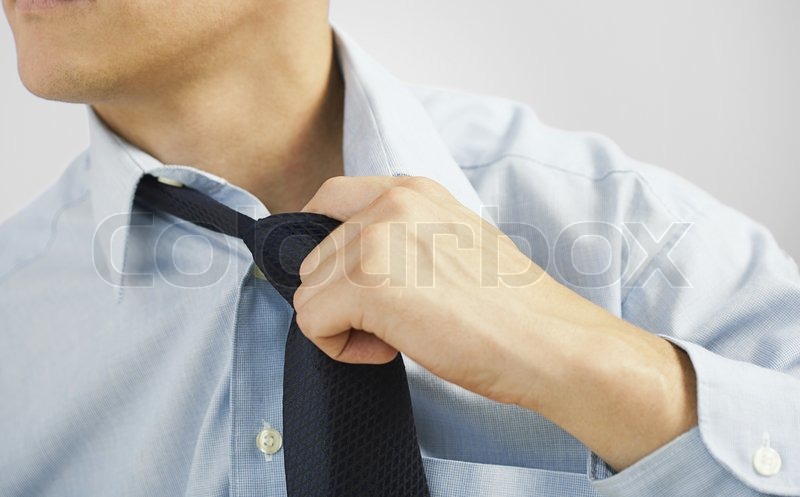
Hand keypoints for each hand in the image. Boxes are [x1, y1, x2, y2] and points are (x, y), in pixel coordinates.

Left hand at [294, 175, 545, 404]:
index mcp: (414, 190)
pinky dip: (341, 348)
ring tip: (399, 334)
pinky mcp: (369, 284)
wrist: (550, 342)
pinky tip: (390, 349)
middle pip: (314, 258)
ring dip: (343, 324)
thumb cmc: (510, 308)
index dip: (325, 248)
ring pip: (308, 293)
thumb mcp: (454, 243)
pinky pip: (312, 323)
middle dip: (341, 297)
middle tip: (395, 320)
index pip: (329, 198)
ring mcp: (378, 239)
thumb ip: (403, 236)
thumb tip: (350, 263)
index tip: (342, 283)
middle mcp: (391, 203)